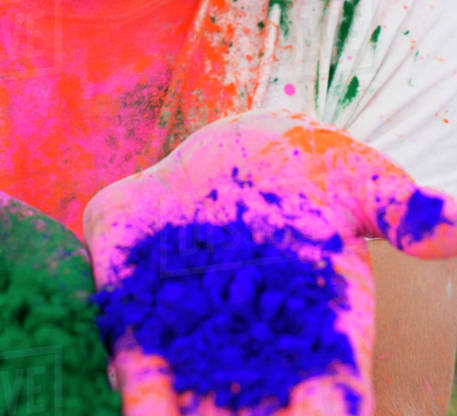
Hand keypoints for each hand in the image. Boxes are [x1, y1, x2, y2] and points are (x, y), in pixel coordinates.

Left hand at [83, 109, 456, 415]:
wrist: (230, 146)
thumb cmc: (308, 168)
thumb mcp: (355, 177)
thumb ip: (397, 207)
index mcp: (318, 327)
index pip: (332, 390)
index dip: (328, 409)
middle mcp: (255, 346)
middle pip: (260, 413)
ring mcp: (193, 332)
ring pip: (195, 401)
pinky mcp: (138, 304)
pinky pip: (138, 358)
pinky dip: (140, 388)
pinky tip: (142, 409)